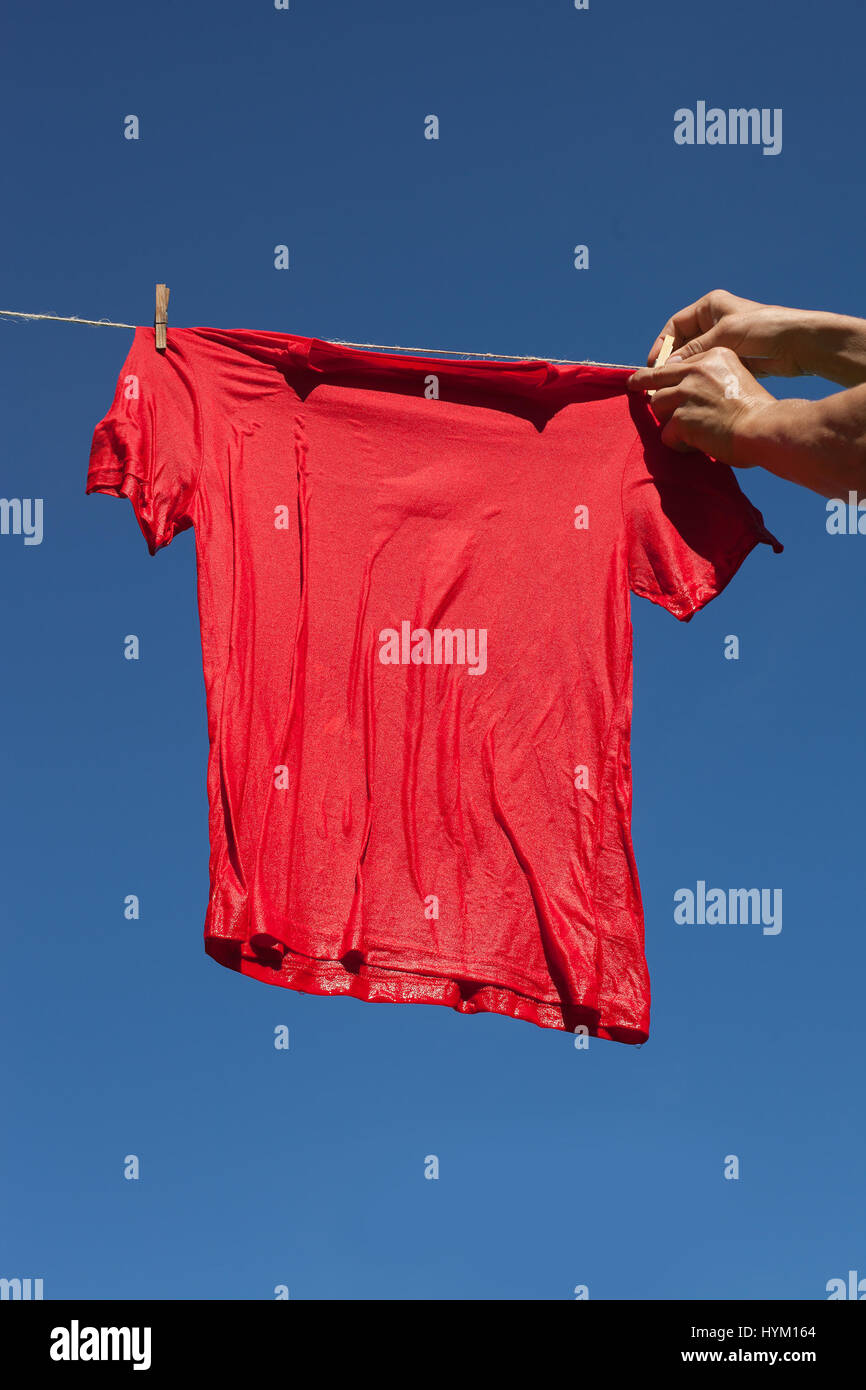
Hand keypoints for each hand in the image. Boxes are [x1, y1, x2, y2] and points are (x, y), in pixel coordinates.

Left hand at [627, 346, 776, 463]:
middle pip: (658, 380)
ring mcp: (687, 393)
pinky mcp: (681, 418)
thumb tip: (683, 390)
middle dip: (645, 386)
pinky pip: (666, 434)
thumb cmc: (756, 410)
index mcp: (713, 356)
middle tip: (632, 386)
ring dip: (668, 421)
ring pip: (657, 406)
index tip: (651, 377)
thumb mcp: (736, 377)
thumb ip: (710, 378)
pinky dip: (678, 444)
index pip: (677, 363)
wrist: (765, 428)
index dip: (664, 375)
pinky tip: (695, 446)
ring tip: (689, 432)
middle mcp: (697, 370)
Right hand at [645, 288, 809, 377]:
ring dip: (684, 372)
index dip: (662, 345)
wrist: (798, 343)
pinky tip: (692, 391)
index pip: (675, 326)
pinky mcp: (733, 357)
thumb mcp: (725, 335)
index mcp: (710, 306)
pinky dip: (698, 377)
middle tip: (659, 382)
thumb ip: (695, 349)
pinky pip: (708, 367)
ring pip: (694, 357)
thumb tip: (669, 365)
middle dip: (671, 361)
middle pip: (682, 343)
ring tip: (672, 390)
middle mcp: (714, 321)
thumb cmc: (764, 329)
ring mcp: (724, 340)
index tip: (653, 366)